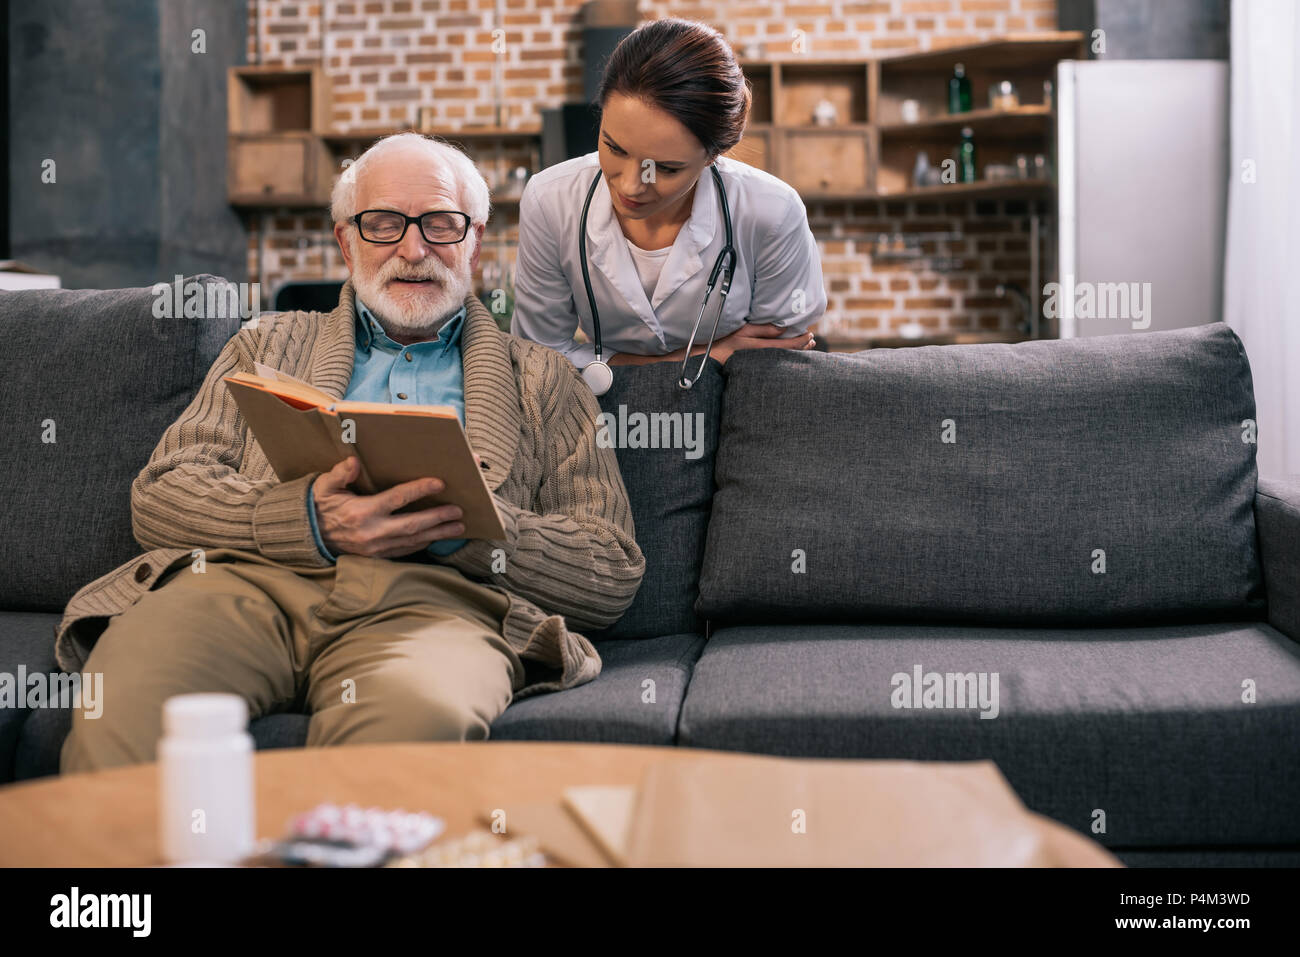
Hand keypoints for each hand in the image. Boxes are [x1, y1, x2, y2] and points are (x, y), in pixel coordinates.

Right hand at [312, 456, 464, 559]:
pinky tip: (437, 538)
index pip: (396, 499)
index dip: (419, 490)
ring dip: (437, 534)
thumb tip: (353, 462)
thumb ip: (339, 474)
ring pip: (413, 541)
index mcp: (361, 512)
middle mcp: (371, 532)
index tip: (440, 483)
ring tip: (458, 527)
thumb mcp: (324, 487)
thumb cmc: (319, 506)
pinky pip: (405, 551)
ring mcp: (376, 548)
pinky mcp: (377, 557)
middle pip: (412, 525)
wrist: (307, 536)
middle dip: (437, 518)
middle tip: (458, 511)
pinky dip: (423, 544)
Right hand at [709, 322, 815, 364]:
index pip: (788, 345)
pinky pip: (777, 360)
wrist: (713, 359)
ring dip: (796, 351)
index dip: (801, 340)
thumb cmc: (726, 342)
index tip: (810, 334)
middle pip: (790, 353)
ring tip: (806, 346)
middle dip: (802, 346)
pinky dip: (787, 354)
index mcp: (764, 348)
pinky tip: (790, 352)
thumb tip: (783, 328)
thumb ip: (764, 330)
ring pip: (785, 358)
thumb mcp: (744, 331)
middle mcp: (766, 358)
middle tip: (812, 340)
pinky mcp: (759, 365)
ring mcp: (763, 363)